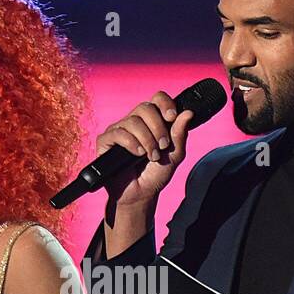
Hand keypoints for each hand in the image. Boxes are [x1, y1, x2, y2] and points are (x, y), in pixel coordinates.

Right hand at [96, 91, 194, 208]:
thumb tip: (188, 113)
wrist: (141, 194)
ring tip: (151, 155)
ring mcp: (119, 130)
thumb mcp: (174, 154)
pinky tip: (137, 154)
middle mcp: (134, 122)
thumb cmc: (155, 174)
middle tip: (163, 146)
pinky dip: (132, 143)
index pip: (156, 99)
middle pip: (145, 108)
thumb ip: (180, 134)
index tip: (172, 116)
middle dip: (158, 127)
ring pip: (133, 121)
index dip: (165, 103)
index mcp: (151, 121)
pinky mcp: (106, 141)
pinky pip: (118, 133)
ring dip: (147, 139)